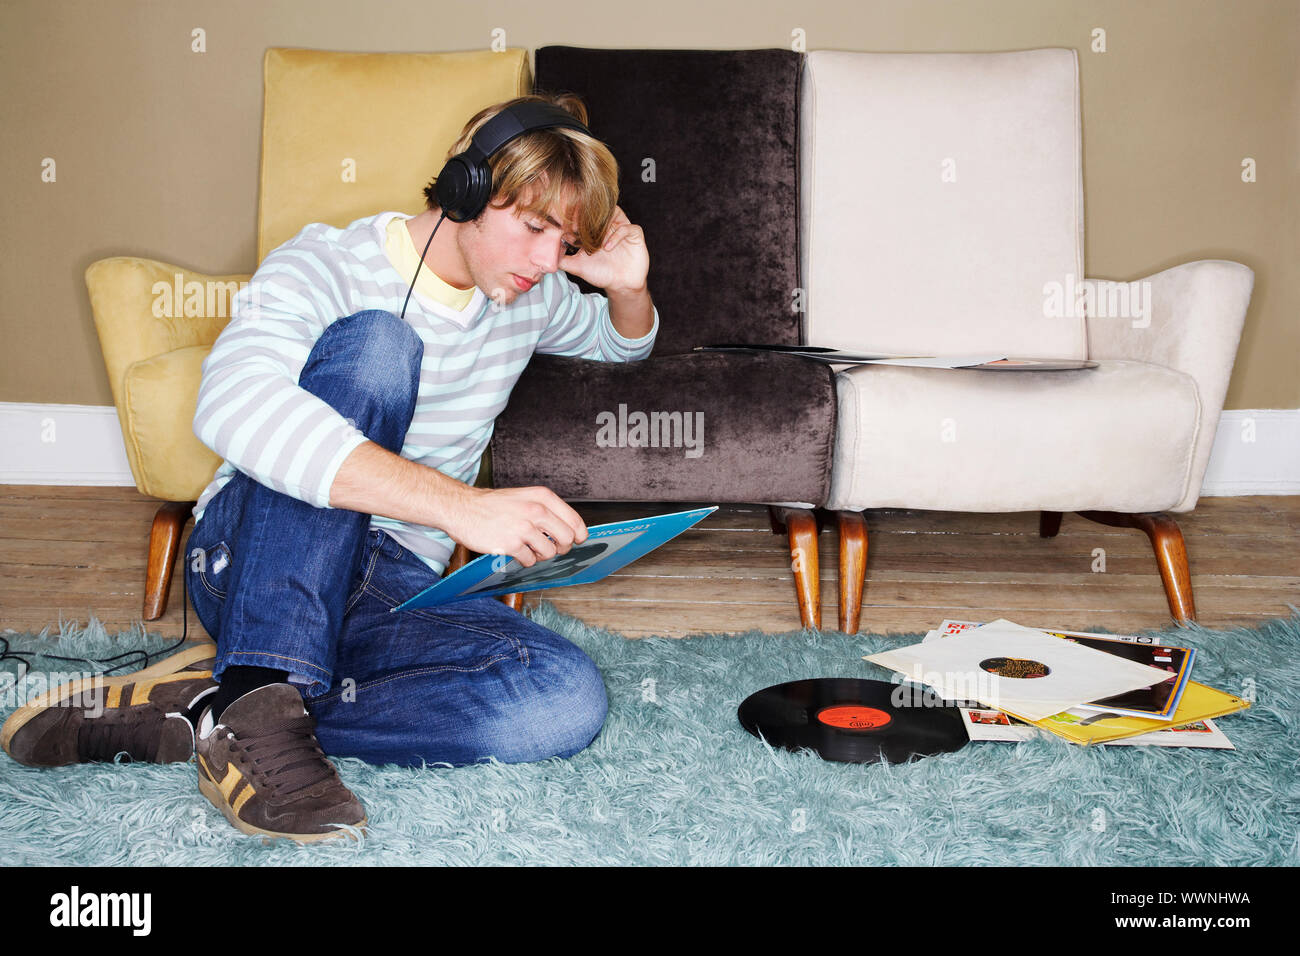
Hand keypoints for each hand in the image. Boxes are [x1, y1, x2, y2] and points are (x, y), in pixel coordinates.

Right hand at [442, 485, 588, 567]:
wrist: (461, 507)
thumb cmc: (492, 505)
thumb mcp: (524, 497)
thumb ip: (546, 510)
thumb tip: (569, 530)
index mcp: (542, 497)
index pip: (575, 521)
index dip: (579, 535)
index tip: (575, 541)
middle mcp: (536, 510)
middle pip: (567, 539)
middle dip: (561, 548)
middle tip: (549, 547)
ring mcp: (524, 528)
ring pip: (549, 553)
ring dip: (541, 555)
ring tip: (528, 548)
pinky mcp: (511, 544)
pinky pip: (530, 561)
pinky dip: (525, 561)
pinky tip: (515, 551)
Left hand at [560, 206, 648, 293]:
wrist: (621, 285)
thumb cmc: (601, 274)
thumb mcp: (577, 266)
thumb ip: (562, 259)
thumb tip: (546, 255)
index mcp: (594, 229)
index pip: (585, 216)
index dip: (575, 218)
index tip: (565, 224)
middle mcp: (608, 225)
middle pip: (600, 212)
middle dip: (589, 217)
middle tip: (578, 224)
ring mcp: (622, 227)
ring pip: (614, 215)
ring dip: (604, 224)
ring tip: (595, 237)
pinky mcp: (634, 233)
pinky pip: (627, 228)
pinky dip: (617, 235)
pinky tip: (607, 247)